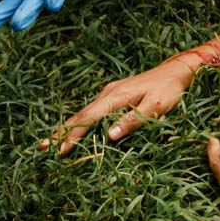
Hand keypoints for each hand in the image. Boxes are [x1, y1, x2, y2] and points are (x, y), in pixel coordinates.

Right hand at [50, 56, 201, 153]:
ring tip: (53, 140)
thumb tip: (110, 136)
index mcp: (116, 97)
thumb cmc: (169, 91)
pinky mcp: (114, 94)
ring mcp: (110, 92)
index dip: (73, 135)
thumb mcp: (155, 108)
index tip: (60, 149)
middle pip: (80, 114)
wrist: (176, 70)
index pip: (89, 119)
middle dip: (62, 131)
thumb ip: (133, 121)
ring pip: (84, 111)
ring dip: (68, 126)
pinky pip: (92, 109)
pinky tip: (75, 128)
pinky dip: (80, 120)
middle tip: (43, 146)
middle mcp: (108, 93)